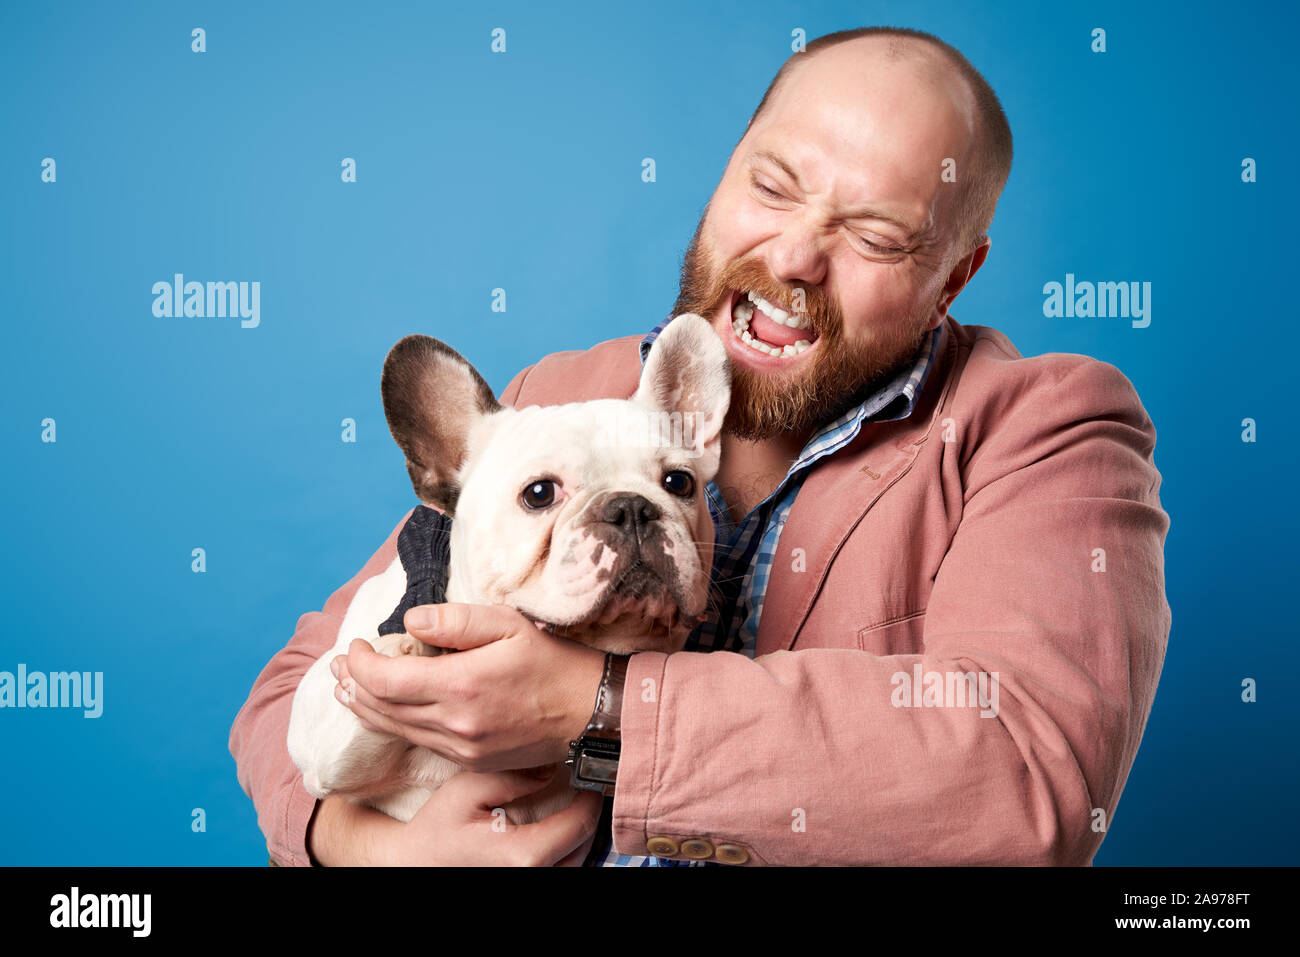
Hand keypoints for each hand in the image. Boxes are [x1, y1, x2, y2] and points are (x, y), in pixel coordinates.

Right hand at [308, 767, 602, 865]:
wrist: (412, 865)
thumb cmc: (437, 829)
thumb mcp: (466, 790)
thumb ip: (510, 776)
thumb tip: (550, 769)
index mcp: (523, 856)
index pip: (581, 824)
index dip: (590, 796)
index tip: (587, 776)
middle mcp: (534, 880)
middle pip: (583, 845)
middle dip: (584, 813)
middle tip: (579, 786)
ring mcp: (530, 888)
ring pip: (576, 862)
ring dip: (576, 834)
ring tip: (567, 806)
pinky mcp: (525, 887)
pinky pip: (561, 871)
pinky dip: (563, 850)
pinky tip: (552, 830)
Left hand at [332, 603, 607, 771]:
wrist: (590, 713)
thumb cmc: (553, 662)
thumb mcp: (509, 626)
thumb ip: (456, 622)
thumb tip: (410, 622)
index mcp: (460, 685)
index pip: (385, 680)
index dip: (360, 662)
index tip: (356, 644)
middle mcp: (454, 723)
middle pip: (381, 708)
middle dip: (351, 684)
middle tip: (338, 665)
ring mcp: (460, 747)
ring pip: (394, 730)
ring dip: (365, 707)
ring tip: (347, 688)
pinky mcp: (469, 760)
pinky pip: (418, 741)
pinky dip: (393, 723)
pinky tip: (386, 709)